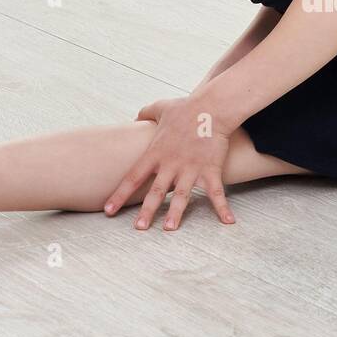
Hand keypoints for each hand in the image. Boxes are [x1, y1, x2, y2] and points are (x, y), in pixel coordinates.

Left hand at [103, 95, 235, 229]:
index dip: (119, 195)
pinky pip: (217, 192)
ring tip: (170, 229)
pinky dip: (222, 208)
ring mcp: (191, 168)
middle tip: (139, 228)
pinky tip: (228, 221)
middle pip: (156, 192)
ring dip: (176, 213)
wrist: (212, 108)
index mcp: (156, 153)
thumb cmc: (187, 108)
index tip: (109, 210)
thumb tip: (135, 116)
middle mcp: (171, 164)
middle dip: (147, 211)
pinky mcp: (210, 170)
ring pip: (182, 195)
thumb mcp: (161, 108)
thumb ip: (145, 113)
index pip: (133, 177)